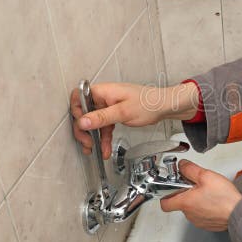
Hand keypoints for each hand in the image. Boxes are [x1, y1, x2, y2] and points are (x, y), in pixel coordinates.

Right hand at [70, 81, 198, 158]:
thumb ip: (102, 117)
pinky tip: (104, 149)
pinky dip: (103, 138)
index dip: (76, 112)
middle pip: (84, 113)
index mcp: (103, 91)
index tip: (82, 126)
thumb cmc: (148, 103)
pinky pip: (104, 127)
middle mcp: (103, 97)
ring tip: (92, 150)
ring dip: (92, 137)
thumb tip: (83, 121)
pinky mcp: (114, 114)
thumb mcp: (123, 112)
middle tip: (87, 143)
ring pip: (93, 122)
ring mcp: (108, 106)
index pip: (79, 98)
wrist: (164, 106)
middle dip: (83, 130)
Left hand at [160, 160, 241, 231]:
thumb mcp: (205, 175)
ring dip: (196, 201)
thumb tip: (182, 165)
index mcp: (185, 202)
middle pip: (180, 203)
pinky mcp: (207, 224)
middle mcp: (189, 214)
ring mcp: (198, 221)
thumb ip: (190, 169)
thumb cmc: (224, 197)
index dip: (166, 194)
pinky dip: (205, 208)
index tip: (172, 187)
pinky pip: (201, 215)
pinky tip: (214, 201)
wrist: (238, 212)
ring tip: (208, 193)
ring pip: (191, 209)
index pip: (164, 203)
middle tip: (196, 186)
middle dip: (186, 193)